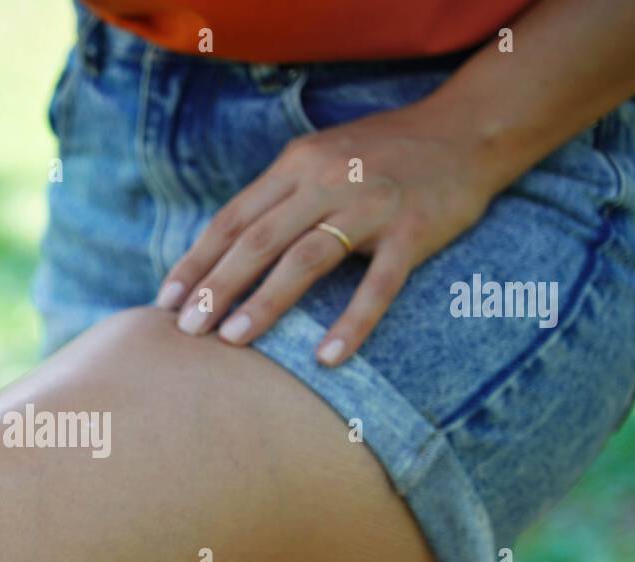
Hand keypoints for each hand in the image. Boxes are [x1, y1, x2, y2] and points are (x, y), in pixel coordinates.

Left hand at [156, 105, 497, 364]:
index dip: (197, 261)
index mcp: (297, 165)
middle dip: (216, 287)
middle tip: (187, 331)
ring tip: (233, 340)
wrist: (468, 130)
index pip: (233, 219)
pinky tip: (326, 358)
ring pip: (305, 258)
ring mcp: (371, 205)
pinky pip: (378, 284)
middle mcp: (327, 180)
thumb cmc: (383, 154)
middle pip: (258, 239)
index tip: (166, 301)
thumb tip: (226, 249)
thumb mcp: (321, 159)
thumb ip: (279, 196)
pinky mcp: (414, 231)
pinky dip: (352, 322)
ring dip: (265, 302)